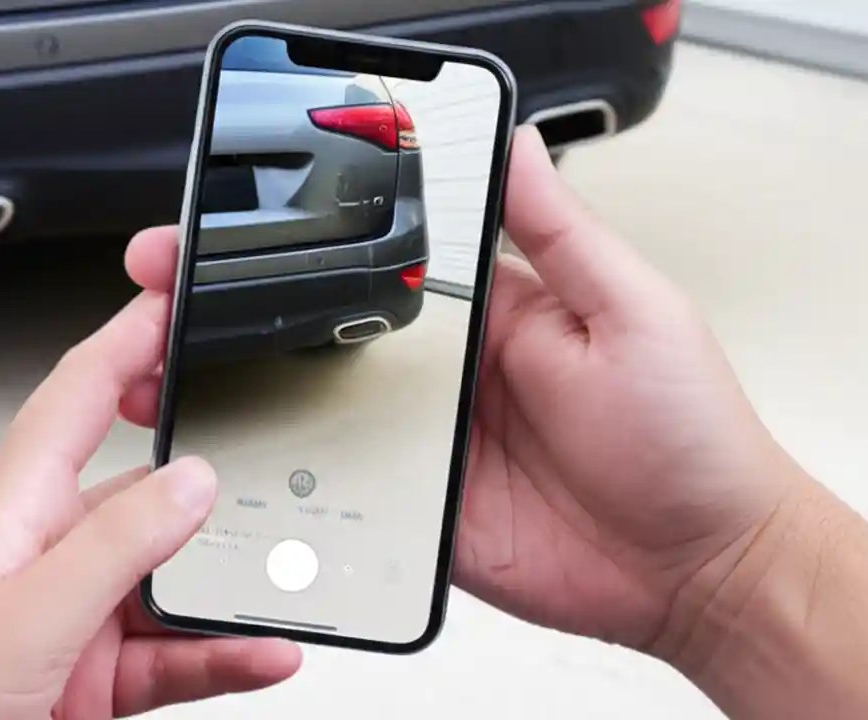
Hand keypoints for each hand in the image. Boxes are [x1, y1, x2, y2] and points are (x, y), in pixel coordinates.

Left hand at [0, 293, 300, 719]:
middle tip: (275, 459)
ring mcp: (69, 615)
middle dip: (210, 481)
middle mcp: (46, 552)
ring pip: (169, 580)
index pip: (81, 395)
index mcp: (14, 508)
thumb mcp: (23, 618)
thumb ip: (114, 548)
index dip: (130, 336)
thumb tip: (194, 482)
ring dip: (224, 588)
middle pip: (144, 490)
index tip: (180, 293)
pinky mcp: (89, 675)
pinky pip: (172, 652)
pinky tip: (259, 650)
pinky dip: (220, 652)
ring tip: (280, 588)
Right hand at [121, 127, 804, 655]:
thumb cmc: (690, 438)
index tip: (237, 222)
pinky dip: (289, 482)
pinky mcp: (419, 514)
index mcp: (489, 313)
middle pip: (325, 333)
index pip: (379, 259)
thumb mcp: (632, 310)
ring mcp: (426, 448)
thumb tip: (516, 144)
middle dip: (240, 310)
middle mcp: (446, 376)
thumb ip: (561, 232)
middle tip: (167, 294)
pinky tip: (239, 463)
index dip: (306, 239)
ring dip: (247, 392)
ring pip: (315, 410)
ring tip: (173, 374)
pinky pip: (339, 492)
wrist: (700, 568)